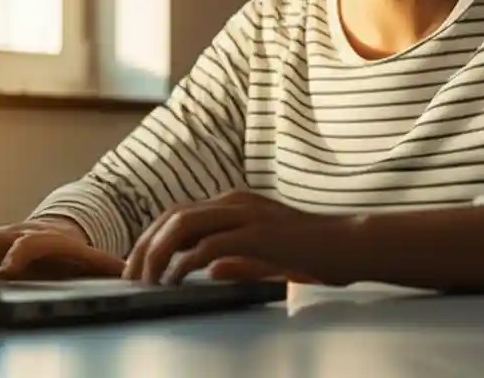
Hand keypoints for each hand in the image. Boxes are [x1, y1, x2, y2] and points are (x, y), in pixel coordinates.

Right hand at [0, 217, 125, 279]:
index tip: (8, 270)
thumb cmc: (73, 252)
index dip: (19, 254)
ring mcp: (1, 238)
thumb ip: (106, 266)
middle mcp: (19, 234)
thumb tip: (127, 271)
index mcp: (45, 239)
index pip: (30, 243)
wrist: (58, 229)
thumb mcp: (91, 258)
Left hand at [122, 190, 355, 285]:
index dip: (152, 238)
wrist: (352, 244)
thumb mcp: (265, 256)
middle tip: (131, 277)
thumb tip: (206, 271)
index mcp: (235, 203)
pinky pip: (208, 245)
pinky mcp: (257, 234)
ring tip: (146, 281)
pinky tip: (175, 281)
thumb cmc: (314, 253)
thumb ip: (235, 260)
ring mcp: (245, 214)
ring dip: (157, 253)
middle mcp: (234, 201)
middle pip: (172, 216)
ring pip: (182, 224)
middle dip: (145, 246)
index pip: (179, 214)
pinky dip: (185, 264)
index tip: (138, 265)